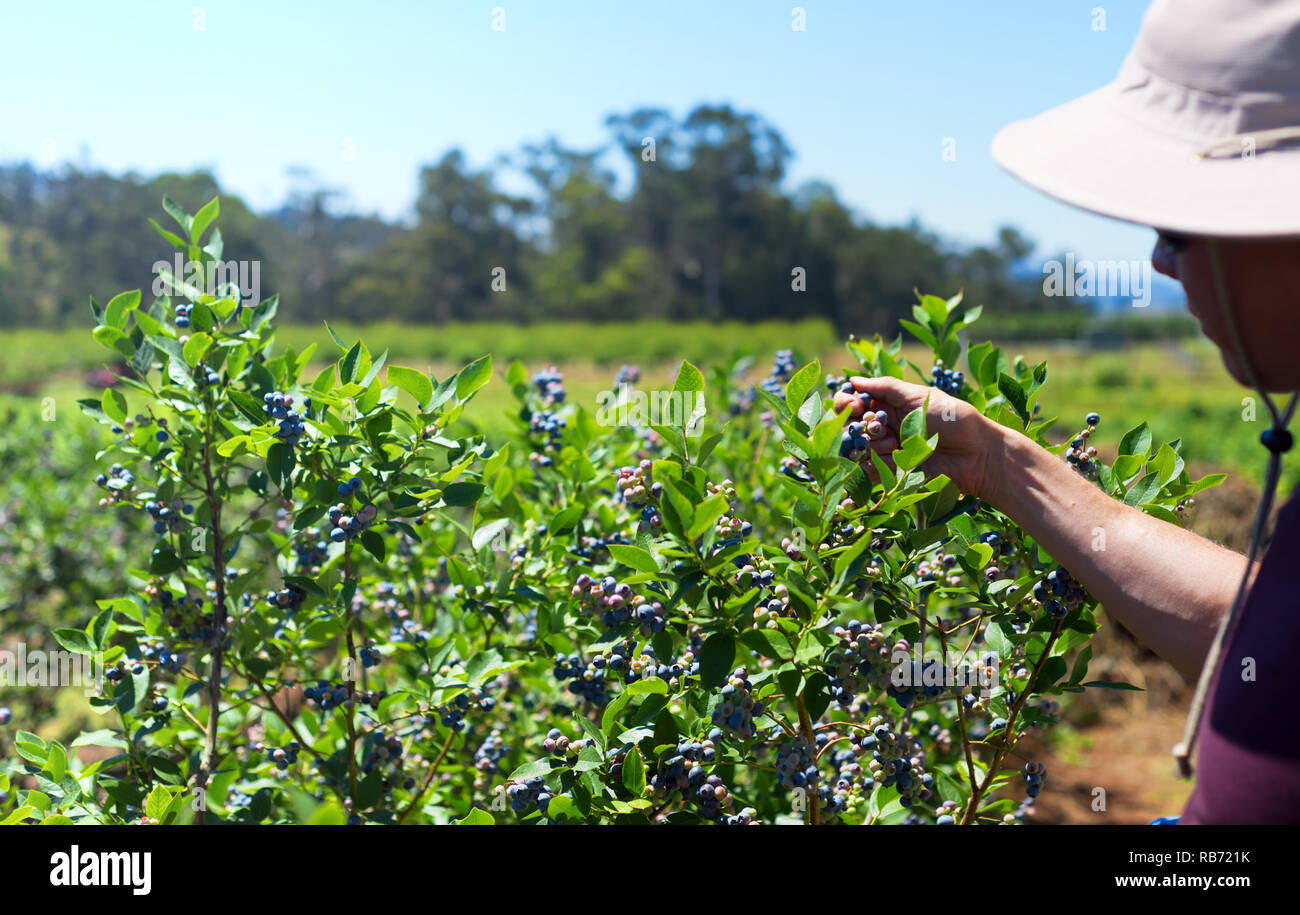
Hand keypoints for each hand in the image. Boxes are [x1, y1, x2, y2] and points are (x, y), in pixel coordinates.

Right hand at [832, 375, 1002, 499]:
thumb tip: (853, 379)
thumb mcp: (918, 395)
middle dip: (856, 425)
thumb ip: (885, 387)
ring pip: (856, 447)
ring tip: (893, 444)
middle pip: (849, 425)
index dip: (847, 402)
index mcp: (889, 404)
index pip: (854, 400)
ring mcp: (886, 450)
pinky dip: (874, 463)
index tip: (856, 404)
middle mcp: (884, 426)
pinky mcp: (891, 472)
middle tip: (876, 427)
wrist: (976, 454)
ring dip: (870, 444)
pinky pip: (867, 469)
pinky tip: (894, 457)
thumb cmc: (952, 418)